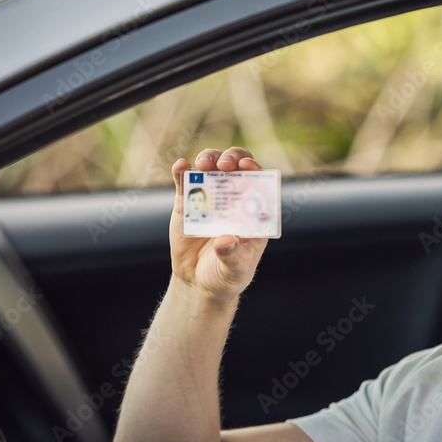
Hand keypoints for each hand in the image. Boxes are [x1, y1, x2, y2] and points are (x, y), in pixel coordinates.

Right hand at [170, 147, 268, 302]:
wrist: (198, 283)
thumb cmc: (226, 276)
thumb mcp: (234, 270)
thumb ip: (232, 256)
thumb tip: (225, 241)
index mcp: (254, 212)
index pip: (260, 182)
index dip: (256, 169)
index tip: (248, 166)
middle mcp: (234, 199)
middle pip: (237, 167)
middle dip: (232, 158)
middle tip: (224, 165)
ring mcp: (211, 198)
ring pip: (212, 167)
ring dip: (209, 159)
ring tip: (203, 165)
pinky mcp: (187, 203)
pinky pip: (185, 182)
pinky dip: (182, 171)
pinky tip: (181, 166)